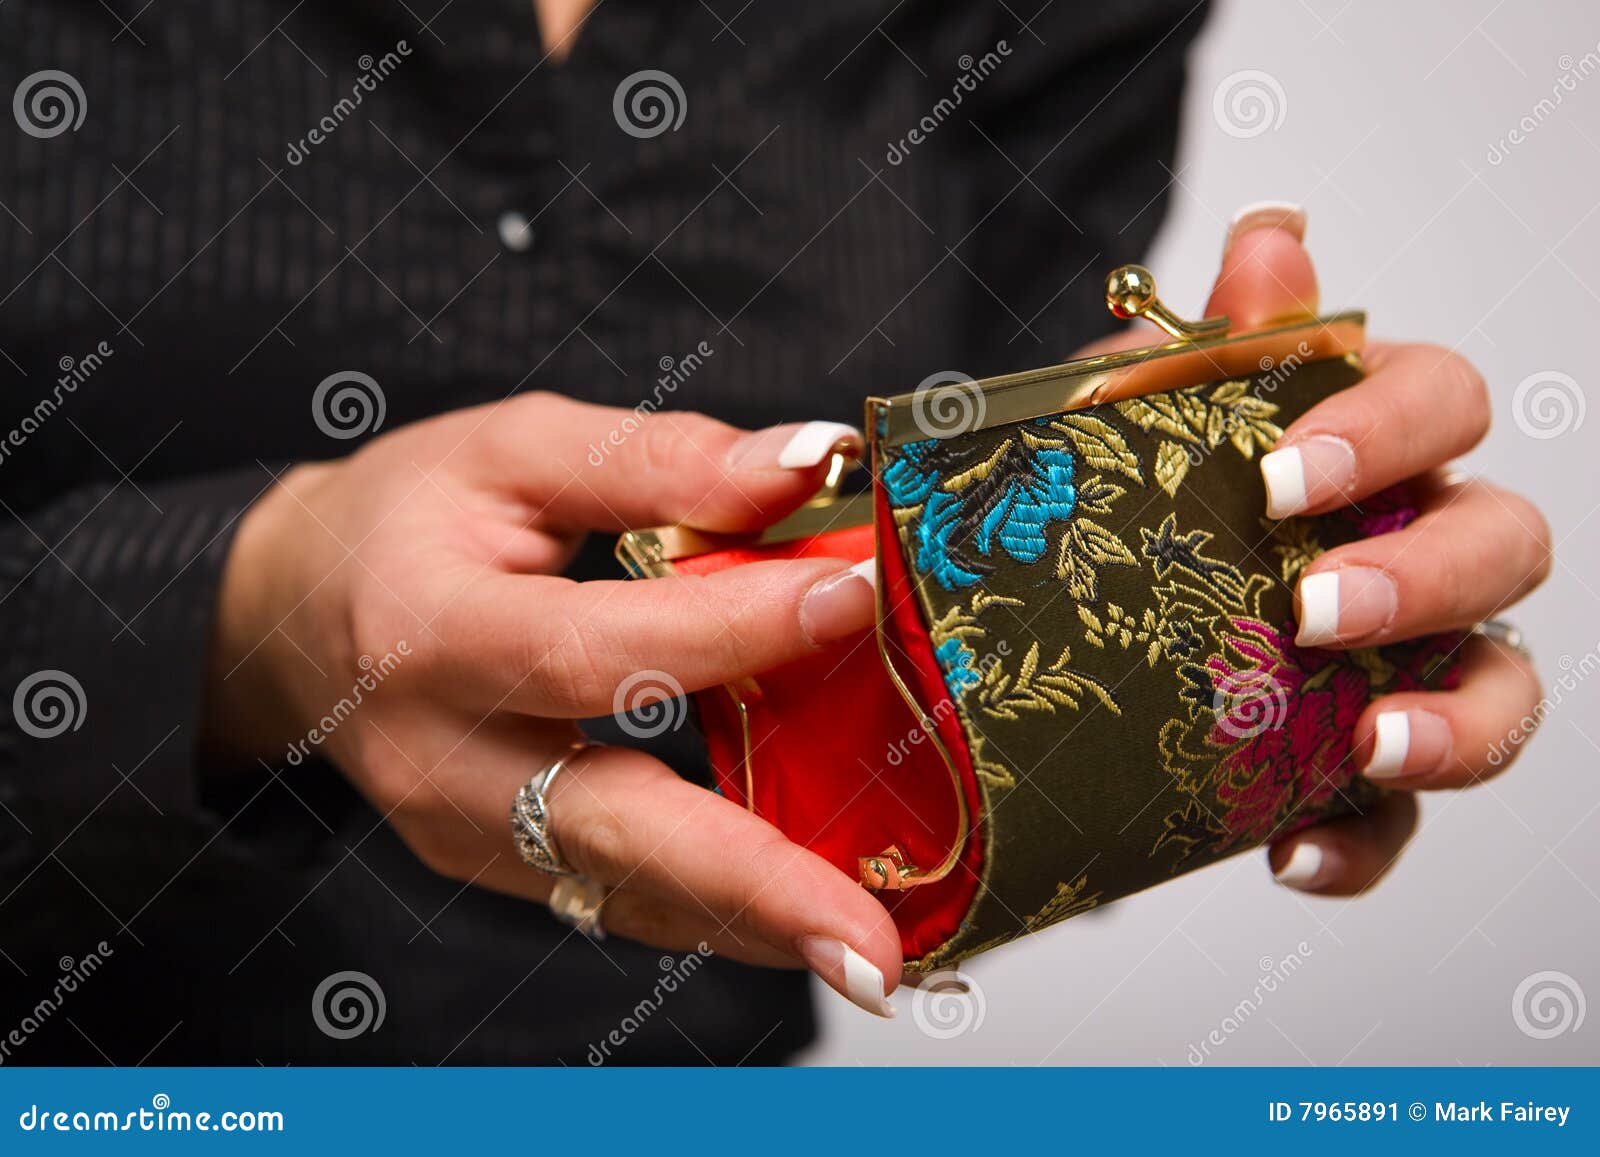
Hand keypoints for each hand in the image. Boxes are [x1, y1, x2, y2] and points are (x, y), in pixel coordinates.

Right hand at [204, 395, 905, 1015]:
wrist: (295, 614)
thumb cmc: (410, 518)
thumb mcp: (518, 450)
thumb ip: (661, 459)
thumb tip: (810, 461)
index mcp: (427, 630)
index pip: (594, 645)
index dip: (729, 625)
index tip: (852, 596)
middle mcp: (438, 757)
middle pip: (608, 826)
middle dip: (753, 889)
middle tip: (872, 944)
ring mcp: (462, 831)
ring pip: (624, 889)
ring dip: (757, 925)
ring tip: (873, 953)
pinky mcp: (493, 865)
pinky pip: (617, 897)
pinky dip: (718, 914)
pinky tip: (806, 919)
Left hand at [1201, 204, 1551, 893]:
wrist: (1068, 618)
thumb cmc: (1136, 495)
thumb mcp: (1145, 418)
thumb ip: (1212, 343)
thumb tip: (1273, 237)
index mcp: (1372, 441)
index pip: (1440, 400)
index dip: (1384, 432)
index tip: (1280, 480)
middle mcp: (1419, 541)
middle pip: (1506, 541)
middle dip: (1428, 575)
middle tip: (1312, 608)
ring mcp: (1408, 657)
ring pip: (1505, 685)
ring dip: (1458, 720)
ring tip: (1373, 745)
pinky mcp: (1362, 767)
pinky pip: (1402, 819)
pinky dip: (1363, 846)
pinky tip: (1294, 859)